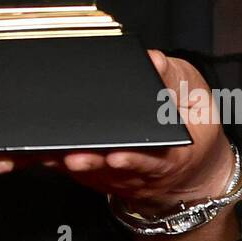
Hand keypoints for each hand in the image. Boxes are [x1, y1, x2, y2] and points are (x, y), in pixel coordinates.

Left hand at [37, 50, 236, 209]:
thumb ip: (172, 79)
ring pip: (94, 176)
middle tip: (73, 157)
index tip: (116, 156)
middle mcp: (143, 174)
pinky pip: (82, 175)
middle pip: (114, 172)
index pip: (150, 161)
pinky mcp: (104, 180)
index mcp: (170, 156)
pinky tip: (47, 155)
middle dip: (92, 164)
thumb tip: (152, 59)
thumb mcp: (194, 97)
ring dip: (72, 166)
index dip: (132, 160)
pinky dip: (64, 165)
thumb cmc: (193, 128)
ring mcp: (122, 180)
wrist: (193, 170)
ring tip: (54, 154)